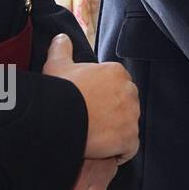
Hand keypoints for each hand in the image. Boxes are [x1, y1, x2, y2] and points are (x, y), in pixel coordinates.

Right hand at [43, 35, 139, 161]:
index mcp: (117, 73)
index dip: (103, 100)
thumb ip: (62, 49)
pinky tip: (103, 152)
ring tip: (94, 138)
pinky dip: (119, 152)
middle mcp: (129, 91)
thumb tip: (61, 37)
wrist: (57, 118)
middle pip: (124, 107)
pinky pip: (129, 148)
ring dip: (115, 134)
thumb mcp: (57, 66)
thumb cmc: (58, 92)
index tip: (88, 108)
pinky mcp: (130, 137)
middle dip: (112, 116)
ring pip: (127, 127)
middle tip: (90, 124)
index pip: (117, 88)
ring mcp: (131, 115)